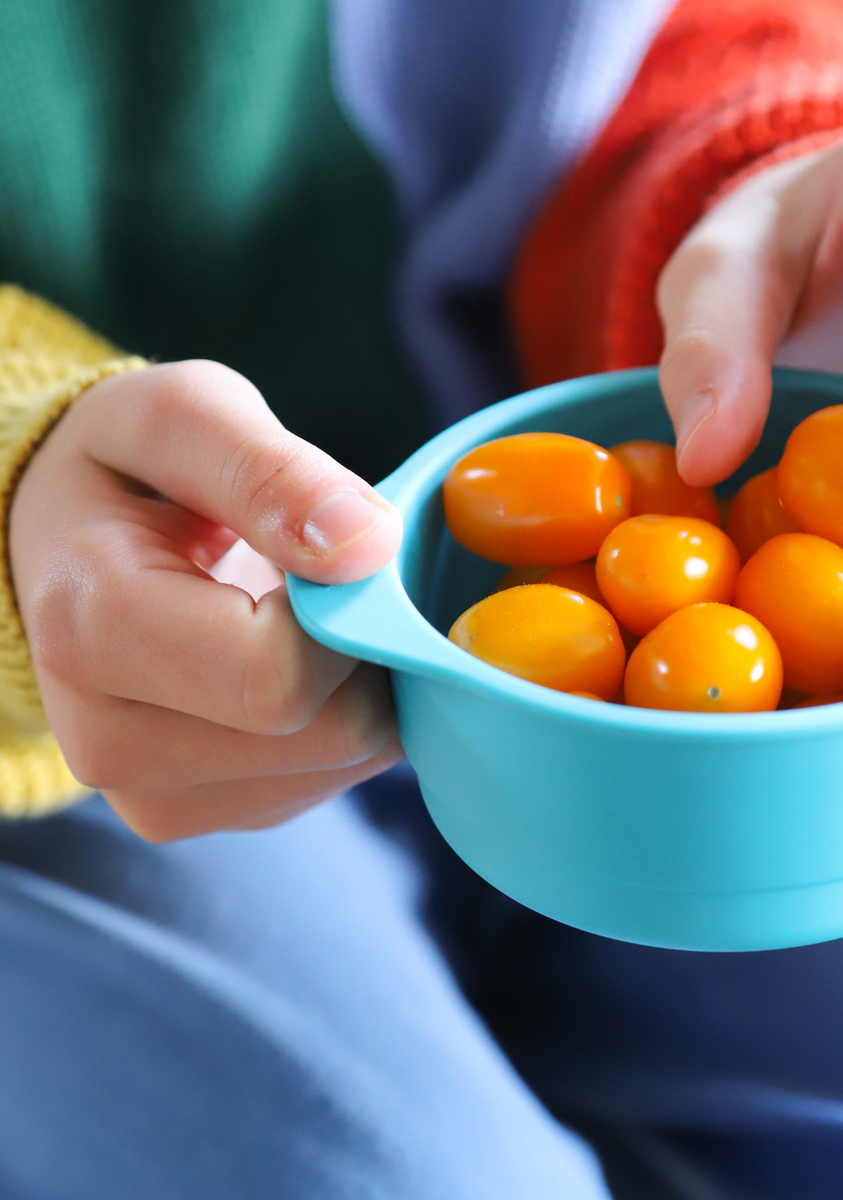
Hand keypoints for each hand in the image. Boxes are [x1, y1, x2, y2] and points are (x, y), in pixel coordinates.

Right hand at [10, 360, 404, 840]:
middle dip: (368, 650)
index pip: (280, 678)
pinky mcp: (190, 812)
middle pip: (330, 734)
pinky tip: (294, 662)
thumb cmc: (129, 468)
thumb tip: (367, 547)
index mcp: (93, 629)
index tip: (337, 555)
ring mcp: (151, 793)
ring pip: (345, 764)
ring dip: (361, 683)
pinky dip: (340, 717)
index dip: (348, 615)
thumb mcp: (186, 417)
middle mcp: (108, 741)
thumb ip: (271, 471)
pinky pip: (330, 781)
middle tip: (334, 585)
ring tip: (301, 617)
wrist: (62, 541)